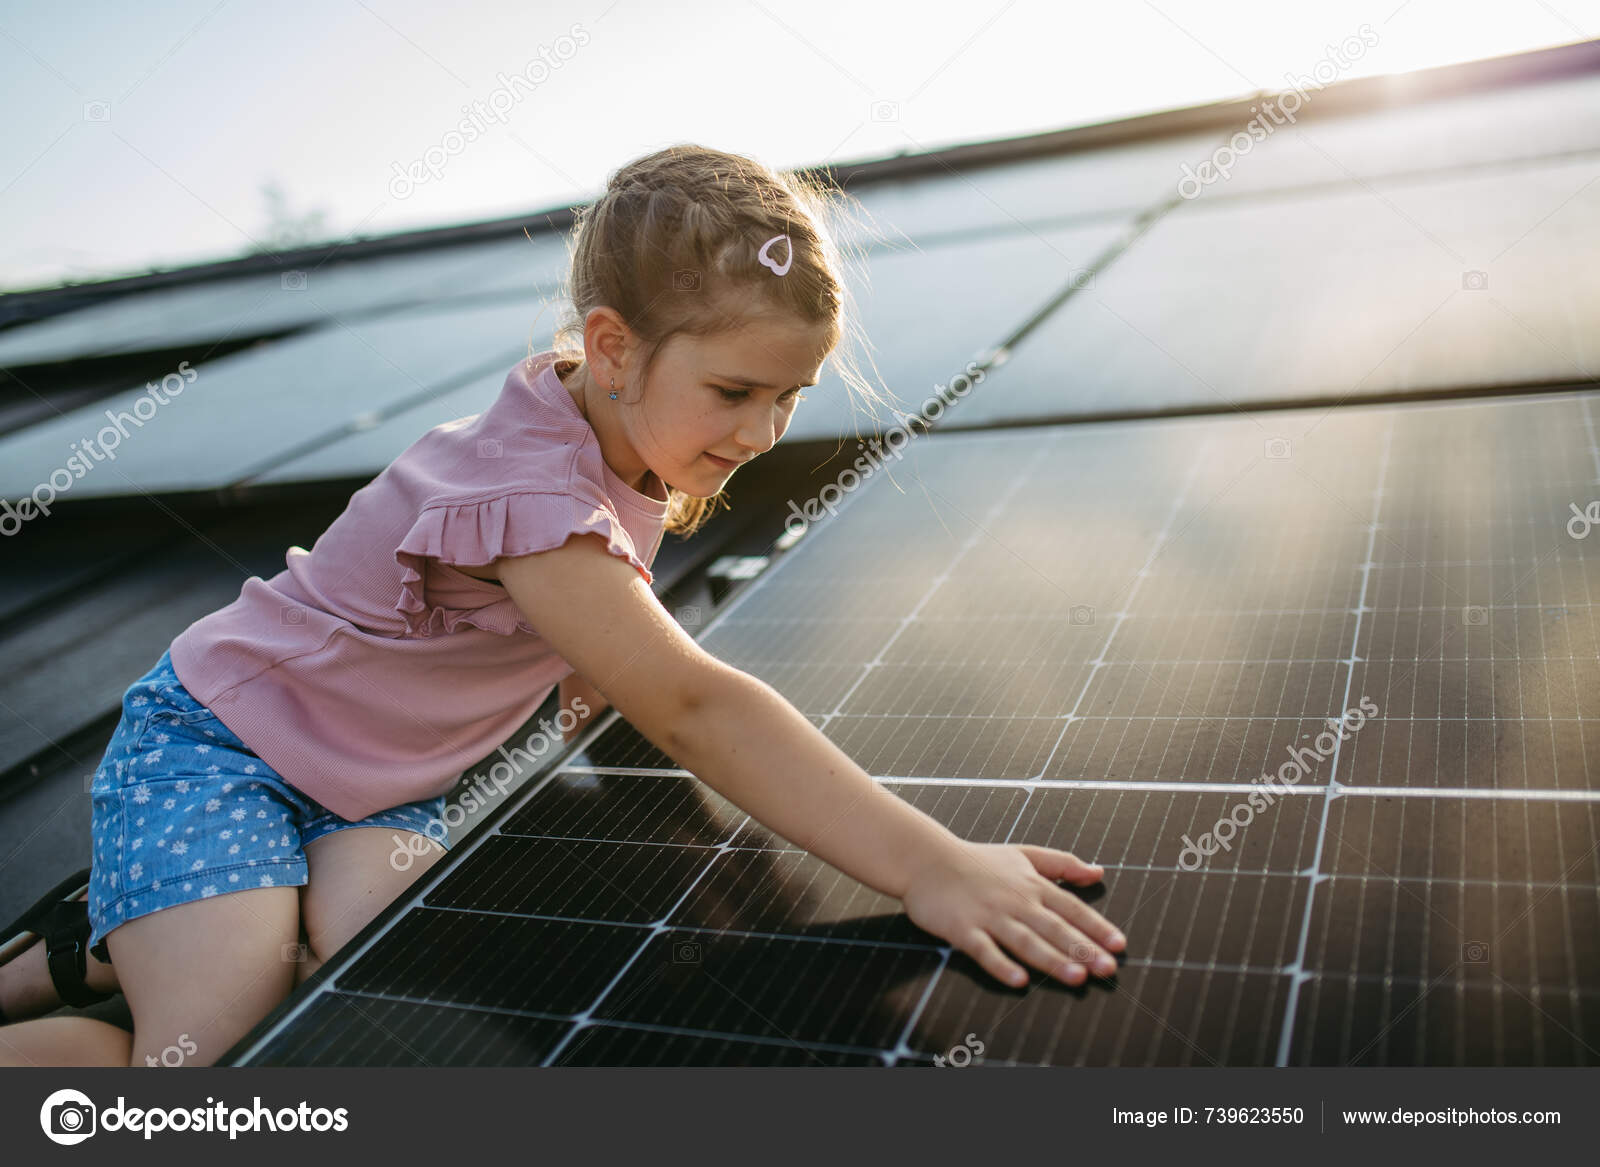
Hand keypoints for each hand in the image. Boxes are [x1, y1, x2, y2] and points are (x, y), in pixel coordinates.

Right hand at [899, 841, 1125, 987]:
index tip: (1118, 945)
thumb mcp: (1024, 854)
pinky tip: (1018, 980)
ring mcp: (989, 915)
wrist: (926, 859)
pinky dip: (1001, 965)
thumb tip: (1098, 872)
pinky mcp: (963, 929)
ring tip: (1076, 977)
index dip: (1096, 926)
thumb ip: (1062, 863)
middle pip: (1053, 928)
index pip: (1070, 907)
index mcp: (1031, 884)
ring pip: (1025, 940)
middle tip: (1107, 969)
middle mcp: (1015, 901)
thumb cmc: (975, 859)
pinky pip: (985, 950)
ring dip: (1051, 959)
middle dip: (1082, 949)